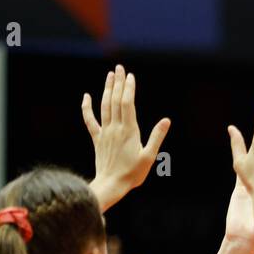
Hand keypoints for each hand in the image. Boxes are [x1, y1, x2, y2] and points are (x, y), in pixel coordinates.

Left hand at [82, 64, 171, 210]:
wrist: (111, 184)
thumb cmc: (133, 173)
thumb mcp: (149, 156)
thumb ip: (157, 137)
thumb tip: (166, 121)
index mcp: (129, 130)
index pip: (127, 103)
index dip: (128, 88)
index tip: (130, 75)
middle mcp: (115, 128)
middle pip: (115, 100)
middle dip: (118, 83)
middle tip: (119, 68)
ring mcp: (105, 133)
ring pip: (104, 106)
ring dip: (107, 90)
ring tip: (109, 76)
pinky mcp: (98, 139)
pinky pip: (90, 120)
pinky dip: (87, 107)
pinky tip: (86, 97)